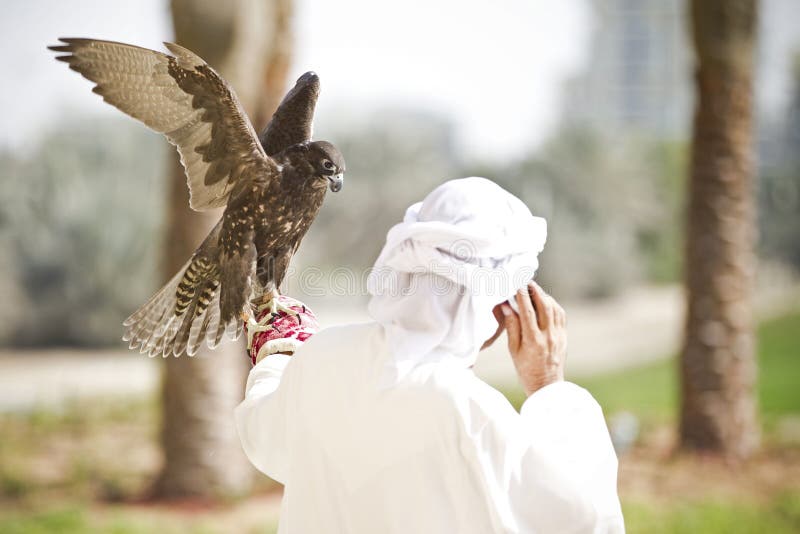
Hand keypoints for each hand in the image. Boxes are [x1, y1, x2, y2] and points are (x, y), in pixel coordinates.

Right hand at [501, 281, 566, 395]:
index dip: (522, 295)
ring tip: (535, 289)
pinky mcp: (564, 337)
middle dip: (535, 291)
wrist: (546, 385)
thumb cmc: (525, 369)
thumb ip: (511, 327)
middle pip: (544, 306)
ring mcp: (559, 336)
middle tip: (527, 282)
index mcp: (533, 340)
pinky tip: (546, 301)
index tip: (517, 284)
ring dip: (544, 296)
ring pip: (554, 308)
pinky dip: (553, 305)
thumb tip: (507, 306)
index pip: (528, 311)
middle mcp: (548, 336)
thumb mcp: (513, 350)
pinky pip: (561, 315)